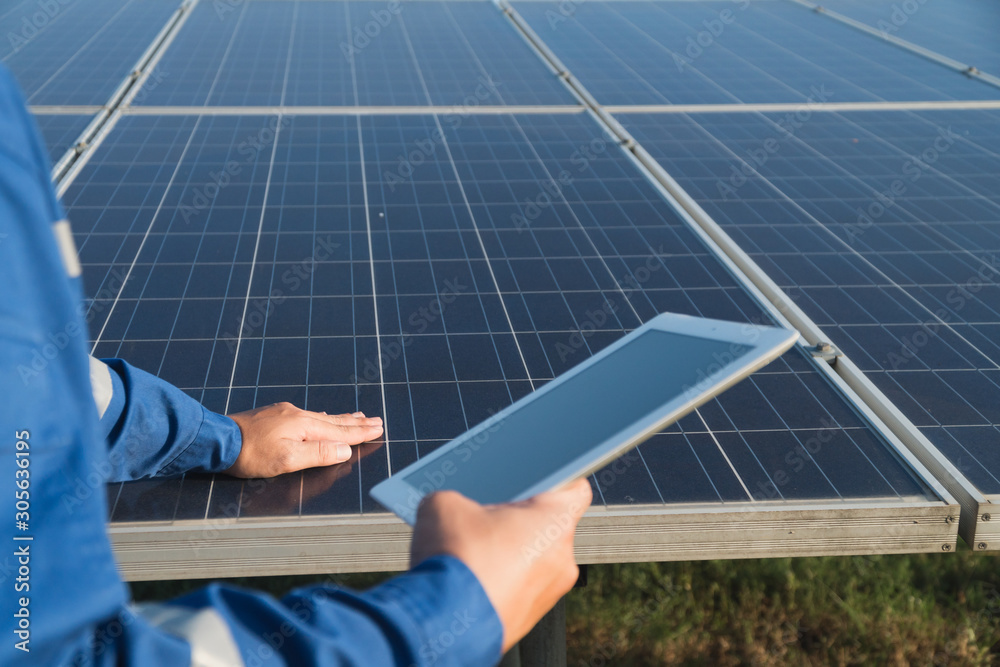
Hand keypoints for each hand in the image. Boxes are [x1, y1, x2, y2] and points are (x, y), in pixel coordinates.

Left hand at [226, 402, 383, 477]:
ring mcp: (284, 413)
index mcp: (304, 425)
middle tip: (375, 420)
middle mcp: (297, 414)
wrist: (218, 440)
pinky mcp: (273, 415)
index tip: (378, 428)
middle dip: (356, 422)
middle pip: (334, 420)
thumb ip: (318, 454)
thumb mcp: (287, 460)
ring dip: (341, 418)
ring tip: (356, 416)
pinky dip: (322, 418)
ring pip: (321, 416)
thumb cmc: (250, 453)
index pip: (340, 430)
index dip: (360, 432)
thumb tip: (344, 449)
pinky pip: (307, 415)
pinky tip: (321, 417)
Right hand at [410, 479, 591, 652]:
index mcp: (554, 520)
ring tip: (472, 552)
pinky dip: (501, 582)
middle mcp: (563, 558)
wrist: (442, 622)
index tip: (539, 479)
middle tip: (486, 518)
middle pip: (547, 528)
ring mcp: (548, 594)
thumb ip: (458, 498)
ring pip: (534, 562)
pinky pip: (520, 590)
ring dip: (510, 556)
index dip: (557, 480)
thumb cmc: (456, 559)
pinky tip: (471, 577)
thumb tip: (453, 509)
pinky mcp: (528, 620)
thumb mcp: (444, 504)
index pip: (576, 490)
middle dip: (518, 522)